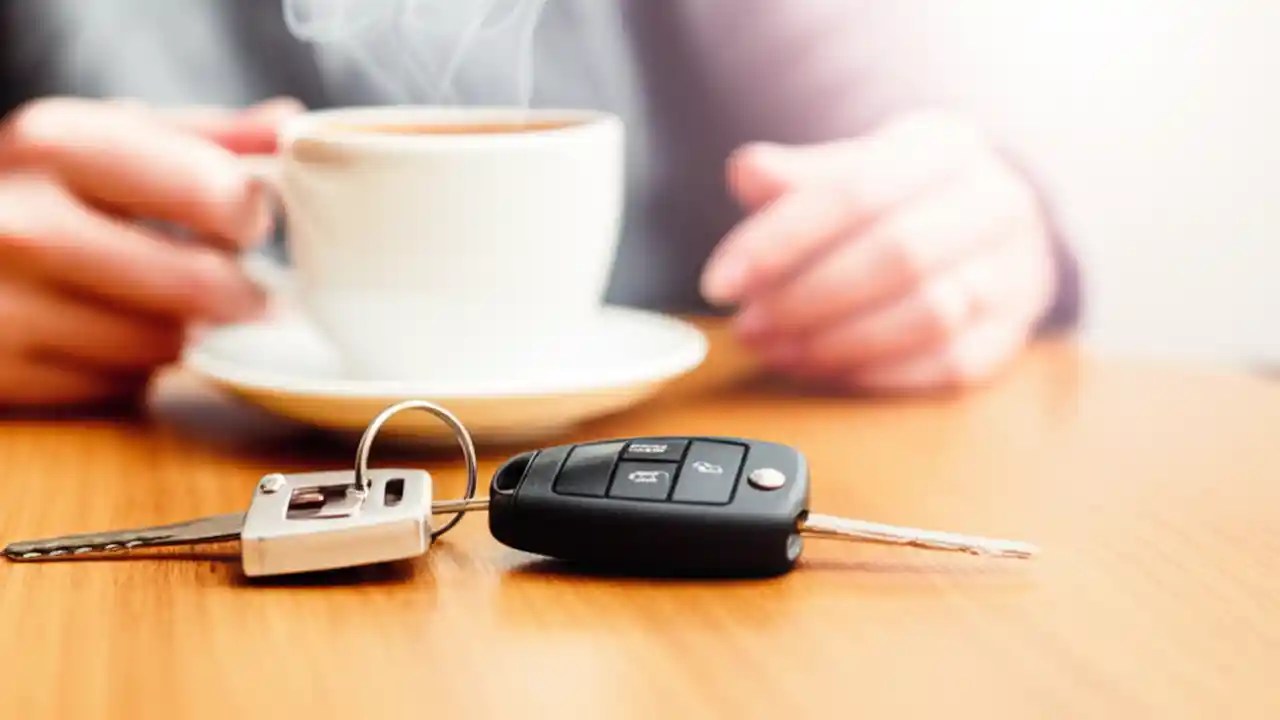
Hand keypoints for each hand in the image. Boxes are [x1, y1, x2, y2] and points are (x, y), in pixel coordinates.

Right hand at [0, 96, 300, 406]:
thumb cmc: (41, 187)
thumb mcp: (109, 138)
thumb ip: (205, 137)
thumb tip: (289, 128)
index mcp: (57, 143)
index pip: (212, 192)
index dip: (247, 213)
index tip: (247, 218)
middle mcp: (21, 222)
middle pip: (197, 284)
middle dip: (236, 290)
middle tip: (240, 286)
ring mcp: (4, 306)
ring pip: (164, 343)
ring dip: (185, 331)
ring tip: (163, 303)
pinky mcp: (3, 372)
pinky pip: (120, 386)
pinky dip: (134, 369)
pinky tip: (112, 334)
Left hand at [701, 111, 1057, 392]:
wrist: (987, 233)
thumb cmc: (899, 200)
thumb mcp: (852, 169)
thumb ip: (799, 177)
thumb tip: (748, 173)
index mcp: (945, 146)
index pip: (854, 191)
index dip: (779, 241)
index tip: (719, 283)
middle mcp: (995, 202)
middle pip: (895, 256)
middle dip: (806, 300)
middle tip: (747, 327)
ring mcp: (1015, 271)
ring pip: (926, 315)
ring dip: (836, 343)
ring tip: (775, 351)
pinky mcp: (1011, 335)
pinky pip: (945, 365)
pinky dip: (874, 374)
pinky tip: (821, 371)